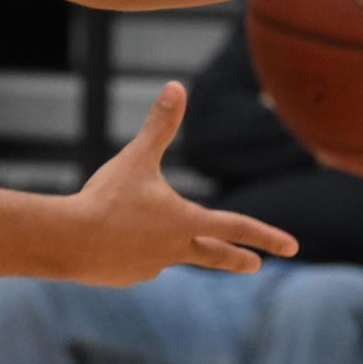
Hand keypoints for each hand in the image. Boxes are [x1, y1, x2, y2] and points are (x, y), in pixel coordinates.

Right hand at [65, 83, 298, 285]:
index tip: (293, 247)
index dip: (267, 235)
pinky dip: (132, 252)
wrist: (70, 241)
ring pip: (167, 255)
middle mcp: (175, 249)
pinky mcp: (126, 276)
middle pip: (215, 255)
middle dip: (237, 259)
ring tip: (136, 230)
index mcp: (186, 220)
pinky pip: (136, 262)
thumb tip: (176, 87)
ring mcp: (151, 267)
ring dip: (166, 245)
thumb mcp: (137, 157)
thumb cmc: (107, 198)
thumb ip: (160, 124)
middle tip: (256, 265)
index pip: (236, 226)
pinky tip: (111, 243)